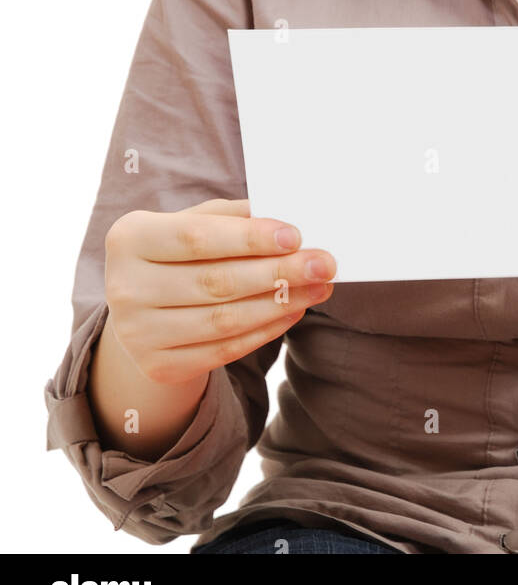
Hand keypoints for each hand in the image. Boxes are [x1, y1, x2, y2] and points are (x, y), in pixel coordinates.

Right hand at [105, 197, 336, 384]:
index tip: (296, 235)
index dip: (248, 238)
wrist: (142, 308)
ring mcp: (138, 334)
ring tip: (319, 287)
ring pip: (224, 319)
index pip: (196, 238)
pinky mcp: (159, 366)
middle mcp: (125, 288)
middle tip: (325, 263)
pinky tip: (294, 311)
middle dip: (278, 272)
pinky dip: (265, 330)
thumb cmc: (177, 253)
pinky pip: (224, 350)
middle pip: (216, 281)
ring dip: (280, 303)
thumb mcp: (193, 222)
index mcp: (129, 238)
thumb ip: (231, 218)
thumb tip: (286, 219)